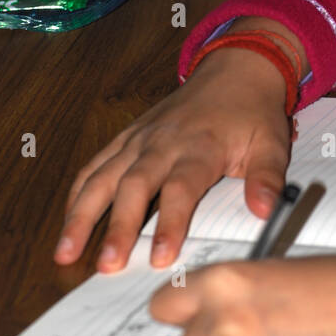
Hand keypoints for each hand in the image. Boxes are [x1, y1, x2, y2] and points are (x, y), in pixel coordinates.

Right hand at [55, 46, 293, 272]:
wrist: (234, 70)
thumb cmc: (252, 113)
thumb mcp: (271, 143)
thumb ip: (267, 178)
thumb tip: (266, 211)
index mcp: (199, 148)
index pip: (180, 190)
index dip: (169, 224)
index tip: (160, 258)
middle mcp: (162, 143)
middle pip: (133, 186)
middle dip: (117, 227)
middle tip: (106, 266)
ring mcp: (140, 139)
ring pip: (103, 176)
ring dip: (81, 214)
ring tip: (64, 250)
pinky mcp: (127, 137)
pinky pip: (95, 164)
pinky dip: (78, 192)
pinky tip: (67, 220)